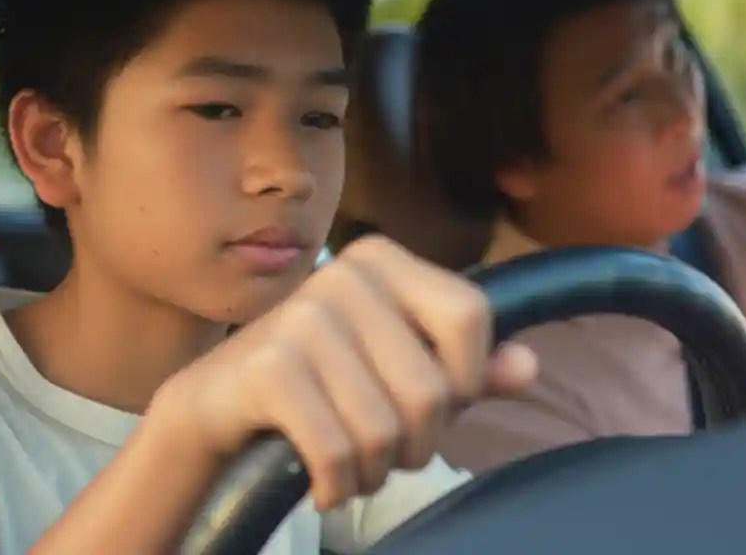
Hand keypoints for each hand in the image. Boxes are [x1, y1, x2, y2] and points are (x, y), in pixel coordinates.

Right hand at [152, 235, 537, 510]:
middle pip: (431, 389)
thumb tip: (527, 367)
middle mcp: (343, 275)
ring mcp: (302, 317)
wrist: (218, 402)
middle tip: (387, 450)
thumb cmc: (322, 383)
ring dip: (373, 471)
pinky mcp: (270, 367)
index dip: (466, 378)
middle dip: (417, 445)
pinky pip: (337, 449)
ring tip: (352, 466)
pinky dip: (336, 484)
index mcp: (381, 260)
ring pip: (384, 429)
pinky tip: (323, 483)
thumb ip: (465, 368)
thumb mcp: (397, 367)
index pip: (470, 315)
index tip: (437, 401)